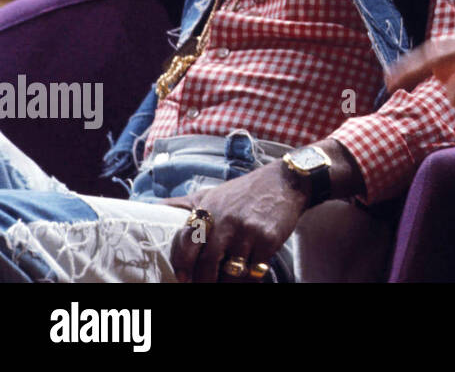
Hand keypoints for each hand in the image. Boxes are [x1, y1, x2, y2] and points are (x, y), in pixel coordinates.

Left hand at [168, 160, 308, 282]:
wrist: (286, 182)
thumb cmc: (245, 191)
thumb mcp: (212, 193)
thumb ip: (185, 204)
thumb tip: (155, 206)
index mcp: (208, 211)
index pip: (185, 246)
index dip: (181, 268)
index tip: (183, 280)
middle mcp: (226, 221)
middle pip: (207, 265)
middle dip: (204, 282)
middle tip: (205, 286)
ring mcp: (248, 231)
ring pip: (231, 272)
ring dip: (229, 282)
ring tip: (229, 281)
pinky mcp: (268, 239)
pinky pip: (254, 271)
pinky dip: (250, 278)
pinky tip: (249, 274)